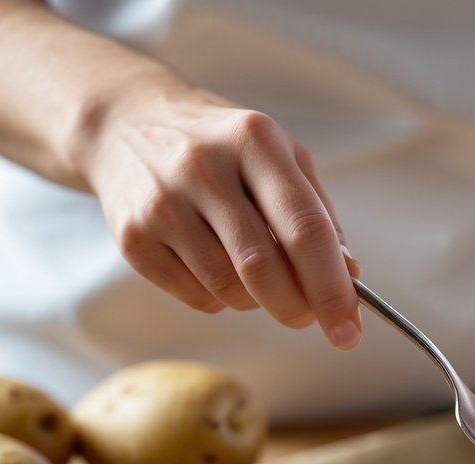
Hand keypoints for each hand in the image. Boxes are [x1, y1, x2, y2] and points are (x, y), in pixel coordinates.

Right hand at [78, 86, 362, 348]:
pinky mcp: (133, 236)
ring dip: (256, 302)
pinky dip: (219, 299)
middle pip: (264, 268)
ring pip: (228, 289)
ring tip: (256, 278)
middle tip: (307, 316)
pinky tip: (216, 267)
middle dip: (296, 308)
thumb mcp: (278, 156)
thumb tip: (349, 276)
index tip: (348, 331)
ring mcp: (163, 203)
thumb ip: (318, 214)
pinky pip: (195, 296)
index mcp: (255, 142)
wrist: (125, 122)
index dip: (333, 289)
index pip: (305, 230)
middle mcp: (204, 167)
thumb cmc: (221, 146)